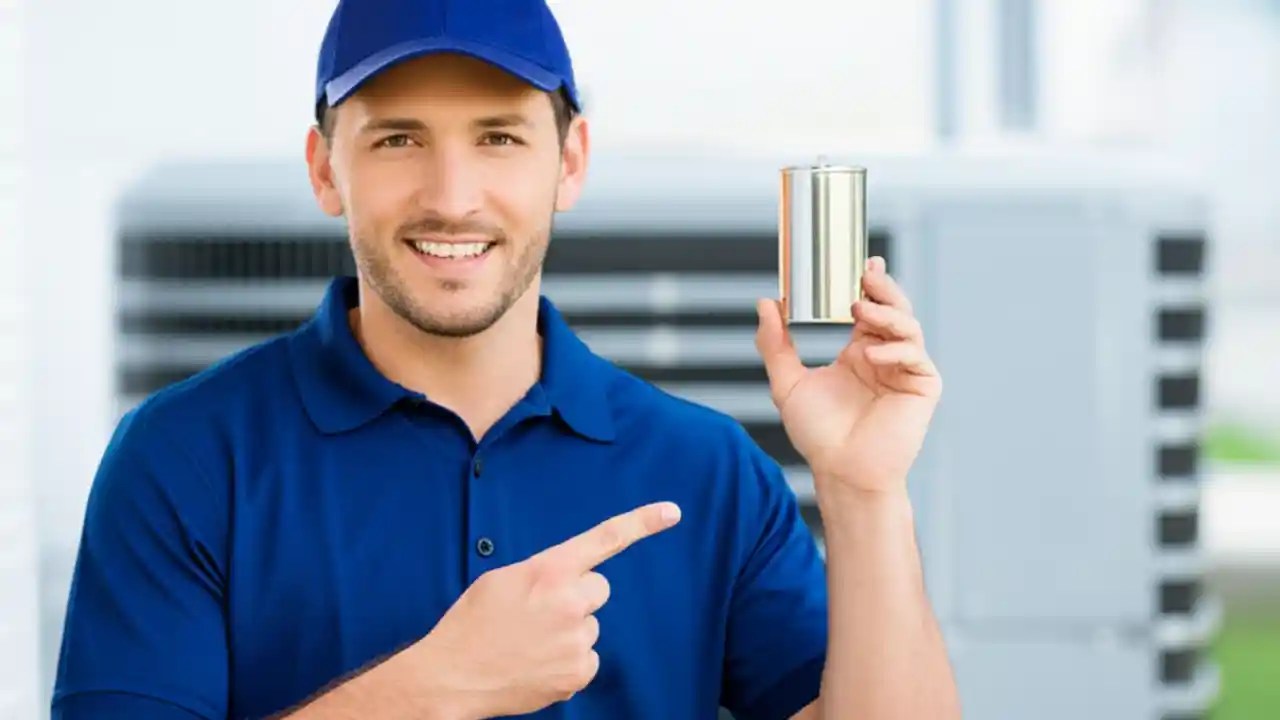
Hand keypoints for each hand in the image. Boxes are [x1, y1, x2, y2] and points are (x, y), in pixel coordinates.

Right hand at [416, 501, 681, 718]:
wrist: (453, 675)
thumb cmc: (472, 623)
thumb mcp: (502, 580)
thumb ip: (543, 573)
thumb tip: (568, 581)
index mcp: (549, 570)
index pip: (604, 539)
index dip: (641, 523)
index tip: (672, 511)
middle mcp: (569, 601)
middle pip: (598, 588)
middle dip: (577, 596)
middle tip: (540, 612)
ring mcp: (577, 640)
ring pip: (589, 625)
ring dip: (569, 631)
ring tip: (530, 642)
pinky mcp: (579, 672)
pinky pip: (588, 658)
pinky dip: (568, 661)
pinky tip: (538, 663)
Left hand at [755, 256, 941, 495]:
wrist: (842, 471)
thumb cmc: (819, 435)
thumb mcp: (787, 383)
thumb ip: (775, 344)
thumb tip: (765, 303)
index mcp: (859, 351)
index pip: (868, 307)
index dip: (869, 284)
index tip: (861, 262)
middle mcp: (884, 356)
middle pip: (893, 309)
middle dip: (884, 288)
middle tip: (867, 274)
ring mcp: (905, 370)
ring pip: (908, 326)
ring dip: (887, 313)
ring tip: (861, 309)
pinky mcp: (921, 387)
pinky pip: (916, 357)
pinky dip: (895, 351)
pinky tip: (871, 354)